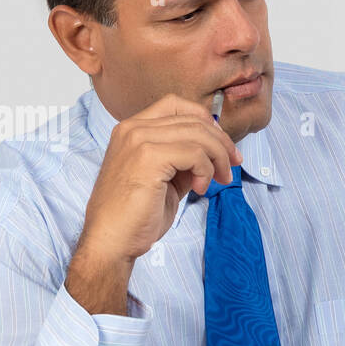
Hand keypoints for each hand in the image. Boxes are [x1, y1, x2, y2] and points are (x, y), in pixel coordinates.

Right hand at [77, 93, 242, 265]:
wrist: (111, 241)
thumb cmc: (135, 215)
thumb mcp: (165, 179)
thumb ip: (183, 160)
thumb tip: (212, 153)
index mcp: (132, 129)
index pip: (176, 105)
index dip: (205, 121)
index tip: (222, 145)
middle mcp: (132, 128)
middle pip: (192, 119)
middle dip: (221, 142)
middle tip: (233, 165)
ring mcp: (138, 140)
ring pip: (198, 134)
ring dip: (218, 158)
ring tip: (219, 180)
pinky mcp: (148, 157)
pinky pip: (194, 153)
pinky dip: (205, 170)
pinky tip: (199, 188)